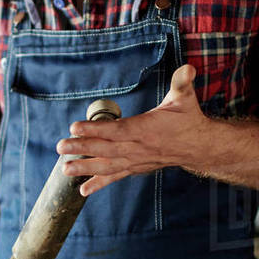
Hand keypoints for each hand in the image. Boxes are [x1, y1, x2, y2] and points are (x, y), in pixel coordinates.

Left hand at [57, 64, 214, 195]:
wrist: (198, 146)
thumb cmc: (188, 119)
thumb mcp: (185, 98)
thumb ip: (182, 82)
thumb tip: (188, 68)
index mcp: (146, 129)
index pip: (116, 130)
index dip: (94, 129)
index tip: (74, 127)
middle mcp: (139, 148)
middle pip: (106, 149)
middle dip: (81, 148)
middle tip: (60, 147)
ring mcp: (136, 160)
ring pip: (107, 165)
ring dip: (85, 168)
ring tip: (64, 169)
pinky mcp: (136, 167)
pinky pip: (115, 176)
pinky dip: (99, 183)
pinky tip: (83, 189)